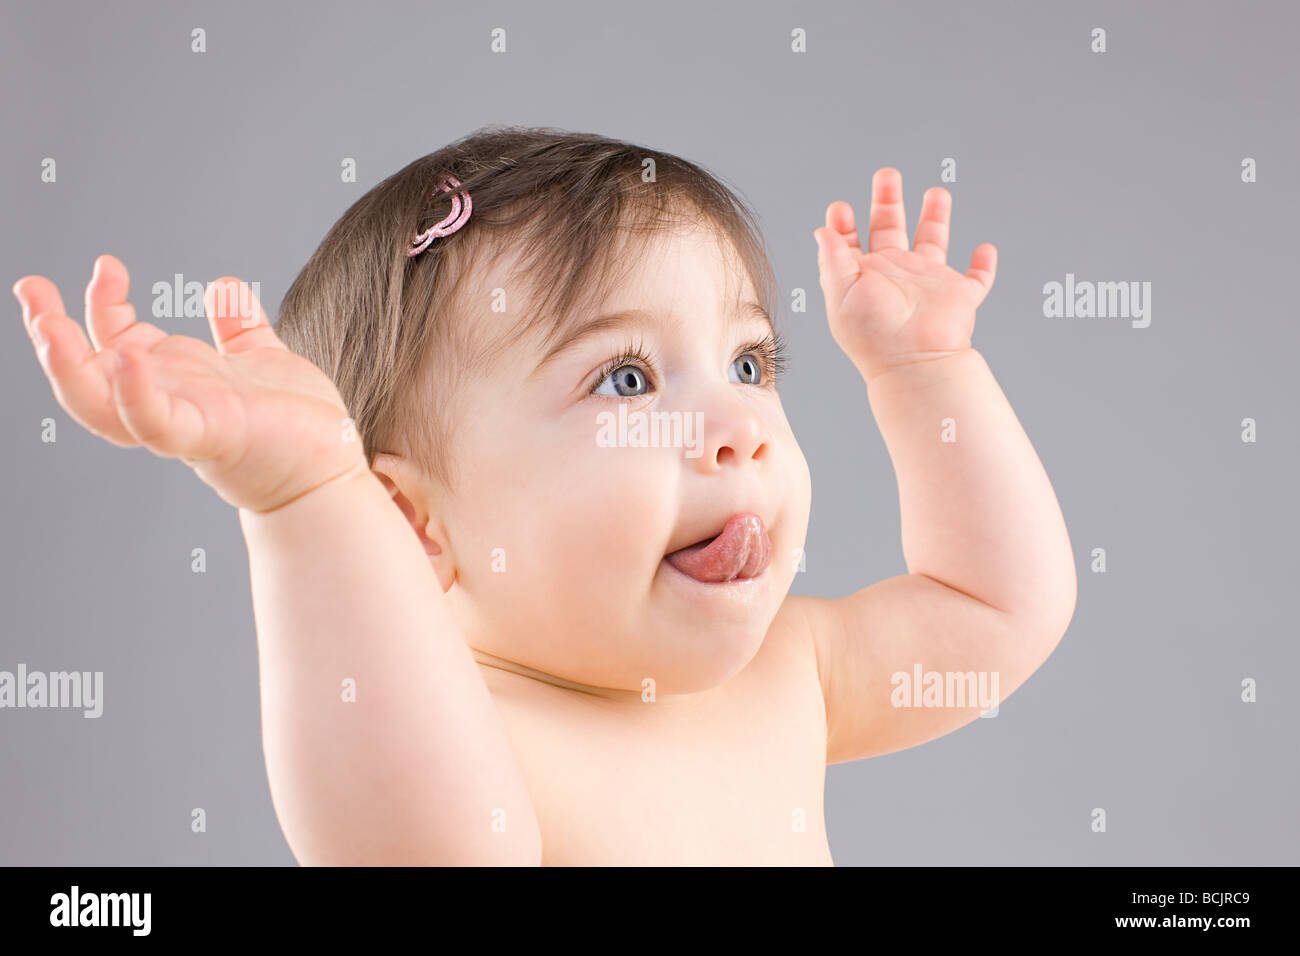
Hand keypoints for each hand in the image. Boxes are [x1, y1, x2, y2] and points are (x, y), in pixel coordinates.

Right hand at [15, 255, 368, 512]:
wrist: (330, 467)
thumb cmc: (296, 424)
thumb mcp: (262, 359)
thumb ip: (239, 326)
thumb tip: (222, 287)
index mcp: (174, 381)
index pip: (113, 343)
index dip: (100, 304)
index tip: (106, 265)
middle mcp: (167, 402)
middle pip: (86, 375)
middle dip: (49, 333)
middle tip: (30, 287)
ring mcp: (183, 422)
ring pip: (100, 406)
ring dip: (67, 367)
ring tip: (48, 325)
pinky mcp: (210, 439)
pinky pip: (157, 424)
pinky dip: (136, 396)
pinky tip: (130, 357)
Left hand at [814, 168, 997, 382]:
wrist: (914, 362)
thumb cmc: (874, 335)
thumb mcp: (842, 292)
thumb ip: (832, 258)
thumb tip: (821, 231)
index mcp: (864, 276)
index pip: (850, 243)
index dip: (843, 224)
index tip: (840, 207)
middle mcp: (895, 275)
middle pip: (890, 228)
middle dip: (888, 201)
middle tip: (887, 175)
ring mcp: (928, 284)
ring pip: (934, 241)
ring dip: (936, 217)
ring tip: (936, 192)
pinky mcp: (959, 295)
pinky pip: (977, 278)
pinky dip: (984, 265)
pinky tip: (984, 249)